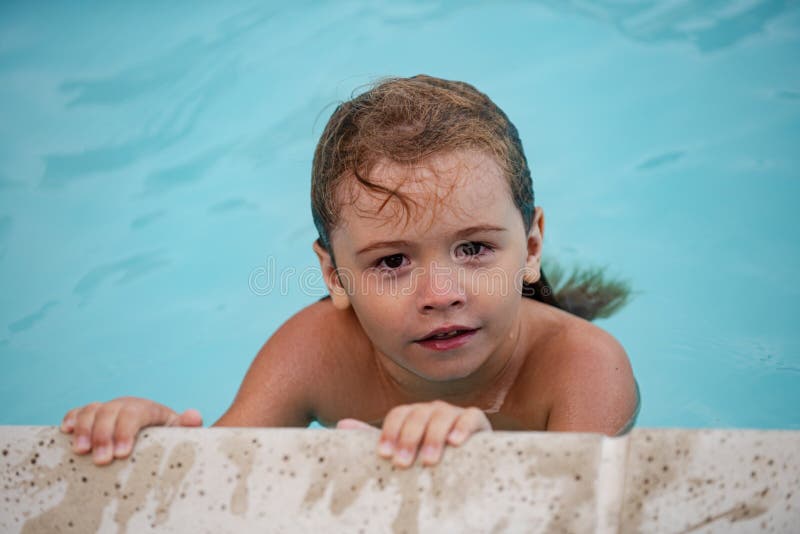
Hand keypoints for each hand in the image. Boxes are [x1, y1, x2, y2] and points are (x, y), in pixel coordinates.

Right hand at [60, 397, 201, 465]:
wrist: (157, 432)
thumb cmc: (168, 437)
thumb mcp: (179, 433)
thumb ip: (187, 426)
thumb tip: (194, 416)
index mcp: (148, 409)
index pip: (134, 413)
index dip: (125, 431)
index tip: (121, 454)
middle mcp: (126, 405)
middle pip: (110, 411)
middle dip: (103, 435)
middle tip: (102, 460)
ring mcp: (109, 409)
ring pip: (92, 410)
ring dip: (83, 429)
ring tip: (81, 451)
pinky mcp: (94, 417)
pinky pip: (79, 412)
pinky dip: (71, 419)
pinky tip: (65, 432)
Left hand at [337, 400, 490, 467]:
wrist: (467, 460)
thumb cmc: (429, 456)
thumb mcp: (404, 449)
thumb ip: (377, 437)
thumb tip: (341, 425)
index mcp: (412, 414)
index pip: (398, 415)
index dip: (390, 433)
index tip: (385, 455)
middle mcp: (431, 409)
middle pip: (417, 415)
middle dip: (409, 439)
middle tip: (403, 463)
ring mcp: (454, 412)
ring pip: (441, 415)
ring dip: (434, 437)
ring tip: (429, 460)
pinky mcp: (476, 420)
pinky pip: (470, 417)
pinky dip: (463, 427)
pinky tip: (456, 442)